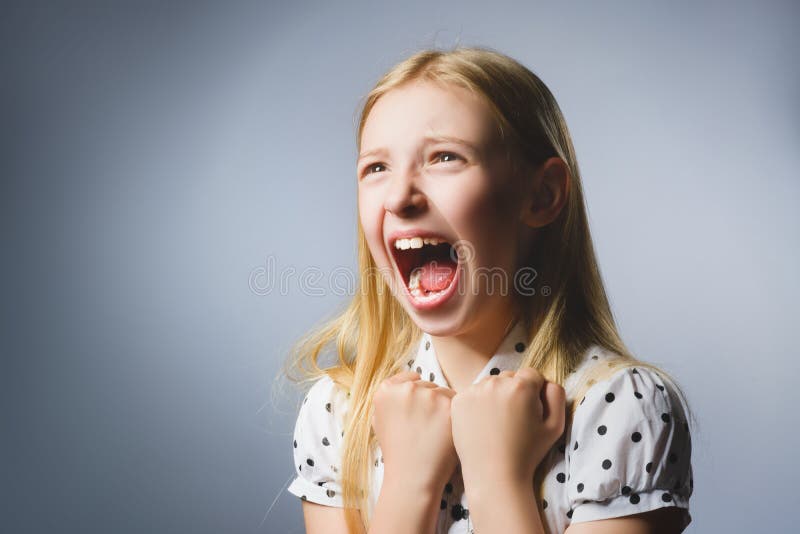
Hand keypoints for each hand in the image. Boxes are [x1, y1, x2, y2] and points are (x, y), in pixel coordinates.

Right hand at [371, 370, 459, 492]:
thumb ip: (389, 399)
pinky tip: (447, 432)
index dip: (416, 393)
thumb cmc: (397, 453)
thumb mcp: (379, 421)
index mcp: (386, 391)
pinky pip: (457, 402)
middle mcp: (406, 389)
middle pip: (428, 385)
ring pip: (444, 392)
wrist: (412, 478)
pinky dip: (455, 415)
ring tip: (437, 431)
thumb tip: (407, 382)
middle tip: (428, 426)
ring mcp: (428, 396)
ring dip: (444, 407)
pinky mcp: (448, 406)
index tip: (418, 409)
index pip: (408, 379)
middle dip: (430, 401)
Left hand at [450, 367, 565, 486]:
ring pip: (490, 385)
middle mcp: (496, 382)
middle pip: (509, 377)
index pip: (532, 375)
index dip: (534, 393)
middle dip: (513, 393)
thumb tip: (546, 381)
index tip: (529, 412)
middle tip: (513, 420)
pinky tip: (483, 425)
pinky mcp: (458, 401)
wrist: (494, 475)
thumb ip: (557, 395)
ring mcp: (474, 391)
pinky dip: (477, 405)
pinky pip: (473, 394)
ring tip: (497, 424)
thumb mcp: (556, 426)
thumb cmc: (527, 453)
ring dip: (495, 397)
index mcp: (522, 386)